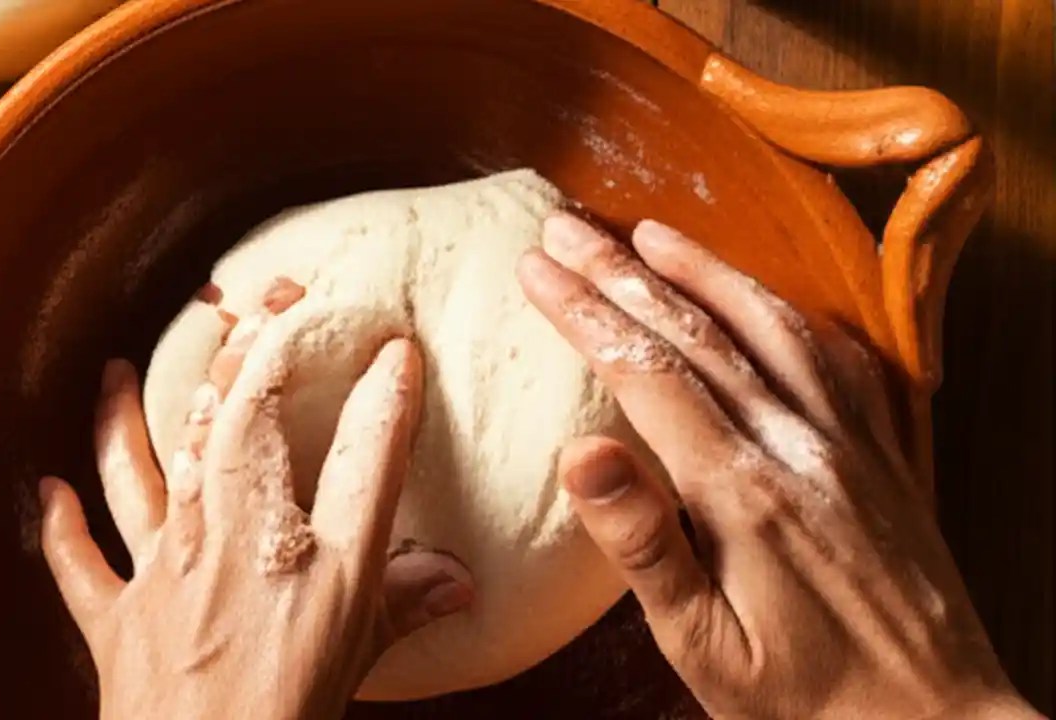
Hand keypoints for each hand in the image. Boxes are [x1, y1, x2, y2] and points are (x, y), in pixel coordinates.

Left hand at [38, 279, 472, 719]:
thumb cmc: (289, 719)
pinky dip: (60, 527)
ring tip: (111, 372)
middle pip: (243, 429)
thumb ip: (405, 608)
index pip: (365, 457)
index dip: (386, 397)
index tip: (396, 349)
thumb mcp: (360, 661)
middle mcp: (240, 549)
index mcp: (317, 565)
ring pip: (142, 472)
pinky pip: (78, 562)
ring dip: (123, 418)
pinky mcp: (116, 618)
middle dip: (254, 359)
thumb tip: (459, 579)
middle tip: (262, 308)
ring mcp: (168, 575)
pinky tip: (49, 492)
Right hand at [518, 214, 1040, 719]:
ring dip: (704, 269)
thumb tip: (582, 452)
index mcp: (743, 493)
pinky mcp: (889, 456)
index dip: (585, 311)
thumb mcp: (705, 649)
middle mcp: (800, 447)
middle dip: (620, 271)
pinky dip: (788, 310)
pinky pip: (841, 356)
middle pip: (698, 332)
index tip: (535, 267)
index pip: (647, 371)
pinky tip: (761, 295)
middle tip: (563, 226)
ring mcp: (854, 444)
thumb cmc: (807, 702)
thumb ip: (644, 546)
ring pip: (771, 326)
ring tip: (649, 231)